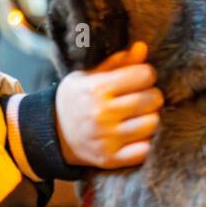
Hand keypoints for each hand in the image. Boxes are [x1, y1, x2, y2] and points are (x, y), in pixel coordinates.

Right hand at [55, 41, 162, 168]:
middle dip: (151, 96)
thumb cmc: (77, 100)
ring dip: (150, 118)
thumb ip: (117, 63)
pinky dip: (146, 142)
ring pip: (152, 124)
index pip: (145, 75)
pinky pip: (145, 150)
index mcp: (96, 88)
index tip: (139, 79)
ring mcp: (106, 139)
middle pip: (152, 99)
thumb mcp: (90, 76)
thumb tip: (142, 47)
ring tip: (140, 116)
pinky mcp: (110, 159)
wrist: (53, 133)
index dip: (146, 74)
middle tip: (141, 98)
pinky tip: (137, 135)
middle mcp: (101, 113)